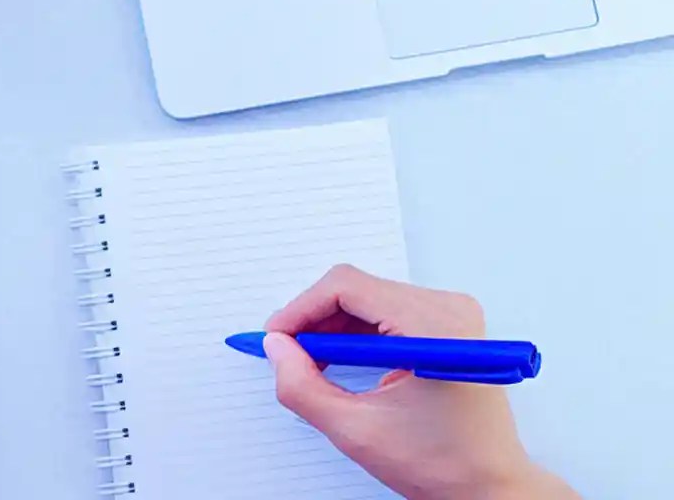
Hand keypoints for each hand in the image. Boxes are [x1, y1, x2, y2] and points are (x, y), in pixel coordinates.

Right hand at [262, 265, 578, 499]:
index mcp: (435, 327)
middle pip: (357, 289)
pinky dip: (354, 333)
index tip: (276, 337)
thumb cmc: (442, 464)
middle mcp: (449, 309)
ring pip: (368, 298)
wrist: (490, 486)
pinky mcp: (446, 325)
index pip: (349, 288)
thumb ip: (302, 386)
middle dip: (314, 319)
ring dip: (332, 327)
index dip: (302, 308)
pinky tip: (337, 361)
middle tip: (287, 353)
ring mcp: (451, 314)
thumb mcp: (356, 430)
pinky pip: (386, 311)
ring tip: (311, 364)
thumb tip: (277, 348)